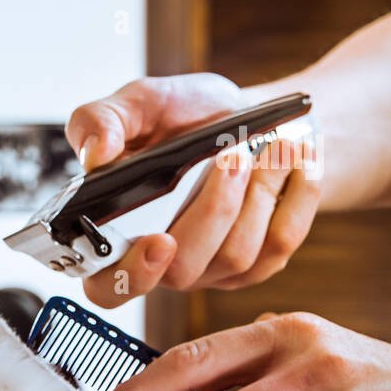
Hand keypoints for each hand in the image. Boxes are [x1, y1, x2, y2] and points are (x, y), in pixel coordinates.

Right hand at [65, 74, 321, 307]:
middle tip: (234, 155)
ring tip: (272, 144)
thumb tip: (94, 154)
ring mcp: (211, 270)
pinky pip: (279, 243)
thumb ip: (100, 120)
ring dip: (259, 191)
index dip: (131, 275)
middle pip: (182, 271)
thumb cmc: (184, 117)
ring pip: (235, 255)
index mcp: (114, 234)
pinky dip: (296, 195)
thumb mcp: (138, 103)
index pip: (108, 287)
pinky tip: (295, 160)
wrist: (248, 119)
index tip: (158, 240)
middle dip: (214, 210)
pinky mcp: (258, 264)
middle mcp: (160, 263)